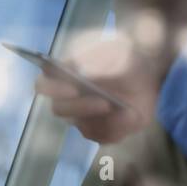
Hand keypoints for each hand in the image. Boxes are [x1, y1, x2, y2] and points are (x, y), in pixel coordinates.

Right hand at [33, 32, 161, 143]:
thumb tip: (85, 71)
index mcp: (61, 76)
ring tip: (126, 111)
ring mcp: (82, 118)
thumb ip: (99, 58)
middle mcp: (67, 100)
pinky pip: (105, 137)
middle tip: (104, 102)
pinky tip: (133, 116)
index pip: (43, 85)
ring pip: (86, 128)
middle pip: (61, 110)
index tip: (73, 88)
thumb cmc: (121, 55)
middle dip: (82, 107)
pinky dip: (121, 128)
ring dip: (106, 121)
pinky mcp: (100, 130)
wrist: (143, 70)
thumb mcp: (115, 49)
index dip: (53, 89)